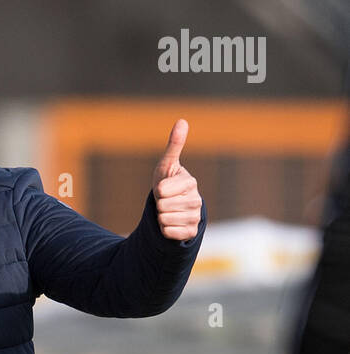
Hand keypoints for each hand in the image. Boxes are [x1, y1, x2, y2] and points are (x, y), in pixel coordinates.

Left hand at [151, 118, 201, 240]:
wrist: (173, 209)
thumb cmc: (168, 184)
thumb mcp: (167, 165)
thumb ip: (174, 145)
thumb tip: (182, 121)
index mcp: (191, 182)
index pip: (161, 190)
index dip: (157, 191)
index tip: (164, 189)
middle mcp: (196, 200)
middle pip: (162, 206)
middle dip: (159, 205)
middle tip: (166, 202)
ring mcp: (195, 217)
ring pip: (164, 220)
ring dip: (161, 218)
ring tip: (168, 212)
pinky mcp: (191, 232)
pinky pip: (168, 233)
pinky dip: (165, 230)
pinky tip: (172, 224)